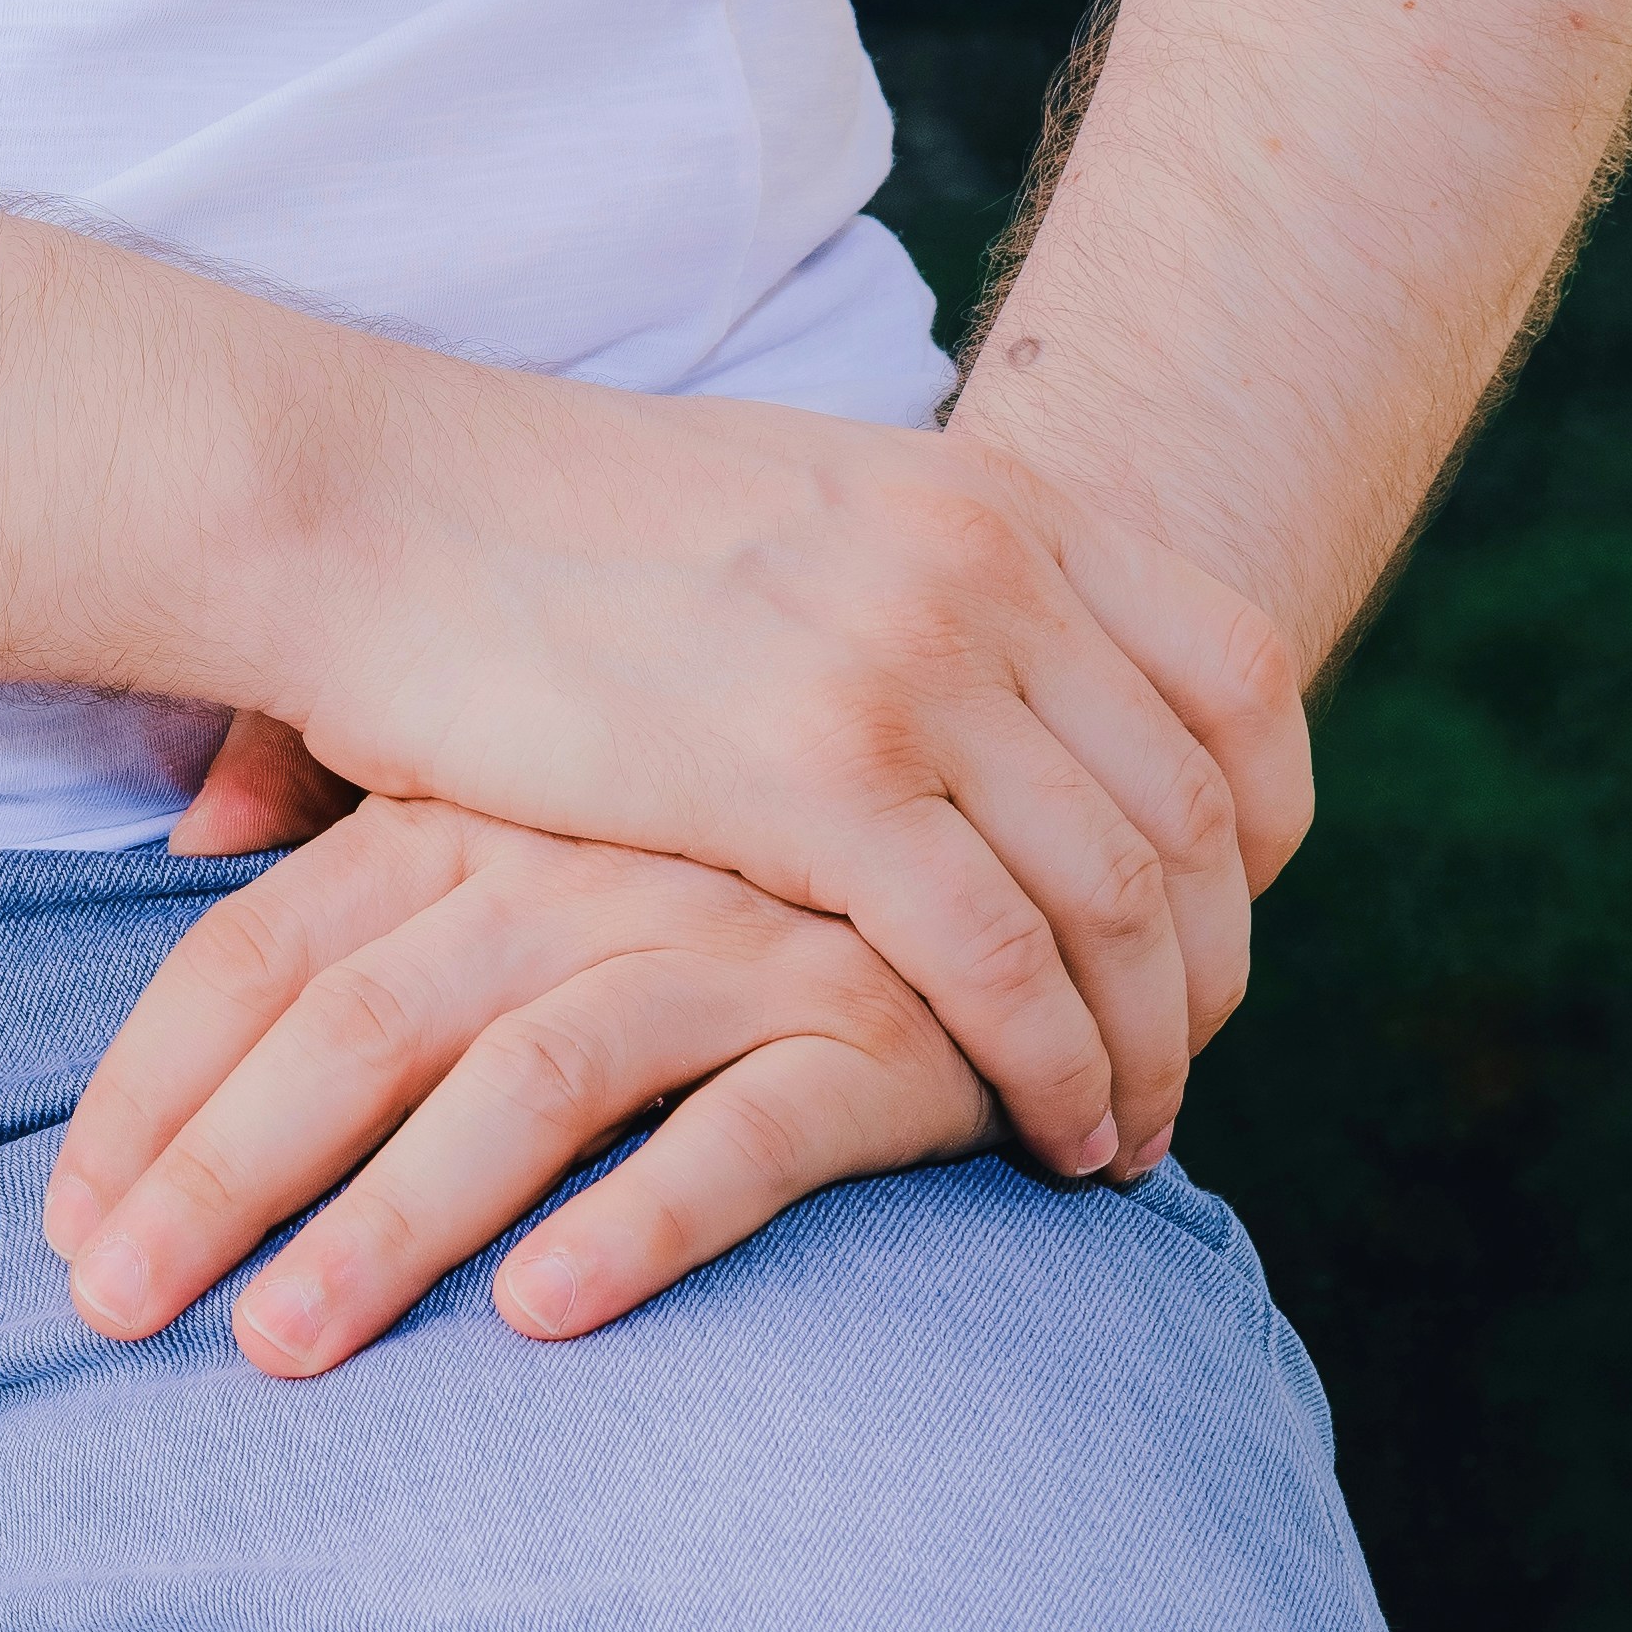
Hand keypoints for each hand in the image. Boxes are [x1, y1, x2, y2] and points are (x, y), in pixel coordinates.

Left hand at [47, 795, 991, 1364]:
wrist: (992, 817)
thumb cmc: (698, 856)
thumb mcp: (523, 808)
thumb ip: (349, 807)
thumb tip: (187, 830)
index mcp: (471, 815)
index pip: (263, 951)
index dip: (153, 1094)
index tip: (70, 1233)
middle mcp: (583, 867)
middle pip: (361, 1021)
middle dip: (222, 1177)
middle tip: (114, 1317)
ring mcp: (731, 943)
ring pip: (526, 1076)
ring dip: (391, 1220)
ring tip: (282, 1348)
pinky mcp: (876, 1032)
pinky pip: (747, 1129)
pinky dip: (640, 1214)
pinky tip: (543, 1310)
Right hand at [267, 365, 1299, 1192]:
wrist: (370, 503)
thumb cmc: (540, 527)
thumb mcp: (792, 504)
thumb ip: (913, 581)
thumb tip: (991, 685)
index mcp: (990, 494)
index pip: (1237, 677)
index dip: (1262, 829)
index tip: (1219, 925)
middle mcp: (984, 565)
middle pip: (1197, 811)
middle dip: (1211, 970)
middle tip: (1177, 1071)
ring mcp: (908, 665)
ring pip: (1121, 902)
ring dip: (1151, 1046)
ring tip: (1116, 1138)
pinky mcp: (813, 778)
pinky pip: (1001, 961)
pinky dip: (1052, 1066)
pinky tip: (1041, 1135)